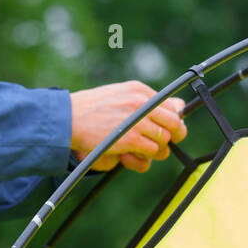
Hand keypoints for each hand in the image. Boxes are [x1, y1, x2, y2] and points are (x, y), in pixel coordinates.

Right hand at [69, 83, 186, 172]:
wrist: (67, 118)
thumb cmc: (90, 109)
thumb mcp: (120, 95)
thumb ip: (148, 101)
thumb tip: (180, 105)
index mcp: (139, 90)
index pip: (172, 105)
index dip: (173, 121)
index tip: (167, 129)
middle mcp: (142, 102)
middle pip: (175, 123)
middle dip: (173, 136)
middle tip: (161, 143)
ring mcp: (138, 120)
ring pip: (164, 140)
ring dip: (155, 149)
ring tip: (139, 150)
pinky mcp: (131, 138)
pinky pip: (151, 151)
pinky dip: (143, 157)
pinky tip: (128, 155)